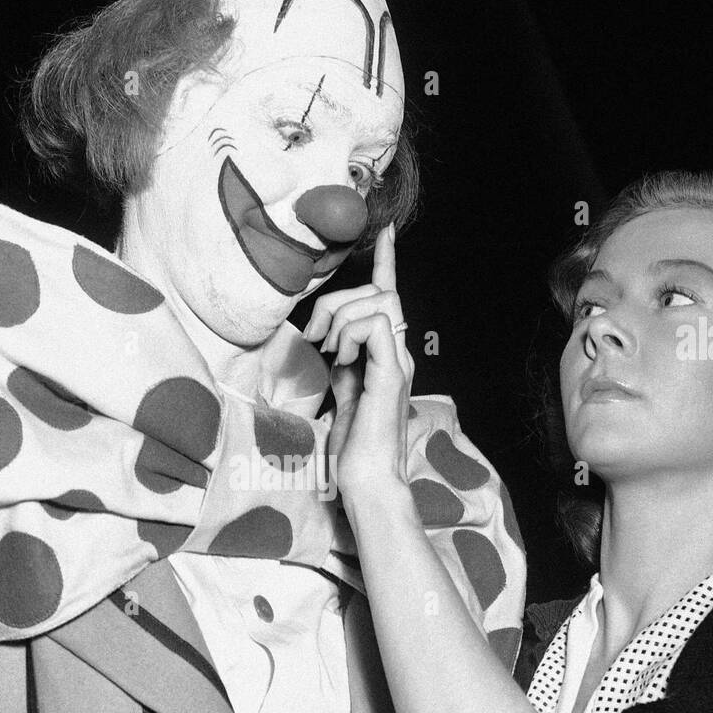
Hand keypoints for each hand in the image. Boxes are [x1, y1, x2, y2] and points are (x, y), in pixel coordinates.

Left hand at [302, 224, 412, 501]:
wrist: (366, 481)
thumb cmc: (355, 449)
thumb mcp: (343, 395)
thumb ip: (344, 365)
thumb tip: (331, 341)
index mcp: (387, 357)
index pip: (389, 298)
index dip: (386, 261)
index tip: (384, 230)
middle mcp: (398, 354)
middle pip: (377, 292)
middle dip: (337, 299)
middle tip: (313, 335)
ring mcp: (398, 363)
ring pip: (377, 302)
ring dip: (341, 318)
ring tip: (327, 353)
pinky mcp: (392, 375)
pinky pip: (376, 326)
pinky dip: (350, 334)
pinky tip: (339, 360)